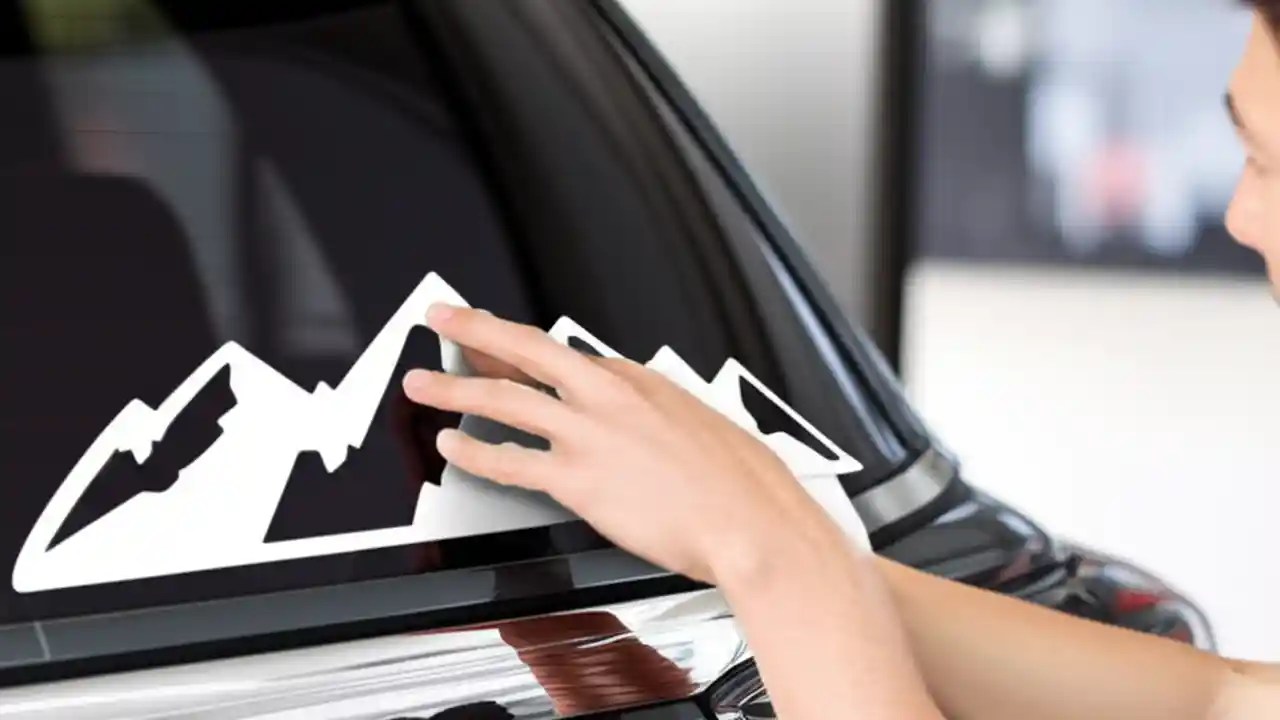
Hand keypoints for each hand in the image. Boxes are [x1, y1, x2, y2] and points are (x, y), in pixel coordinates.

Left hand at [402, 304, 849, 585]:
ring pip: (505, 399)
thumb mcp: (703, 427)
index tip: (501, 343)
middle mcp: (608, 395)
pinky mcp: (577, 478)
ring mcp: (589, 433)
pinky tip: (452, 445)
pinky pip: (509, 461)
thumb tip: (653, 428)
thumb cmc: (740, 483)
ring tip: (422, 383)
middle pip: (526, 350)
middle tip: (442, 319)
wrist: (750, 521)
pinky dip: (473, 453)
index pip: (567, 357)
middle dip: (475, 332)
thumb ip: (662, 420)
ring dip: (455, 389)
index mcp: (639, 380)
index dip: (524, 349)